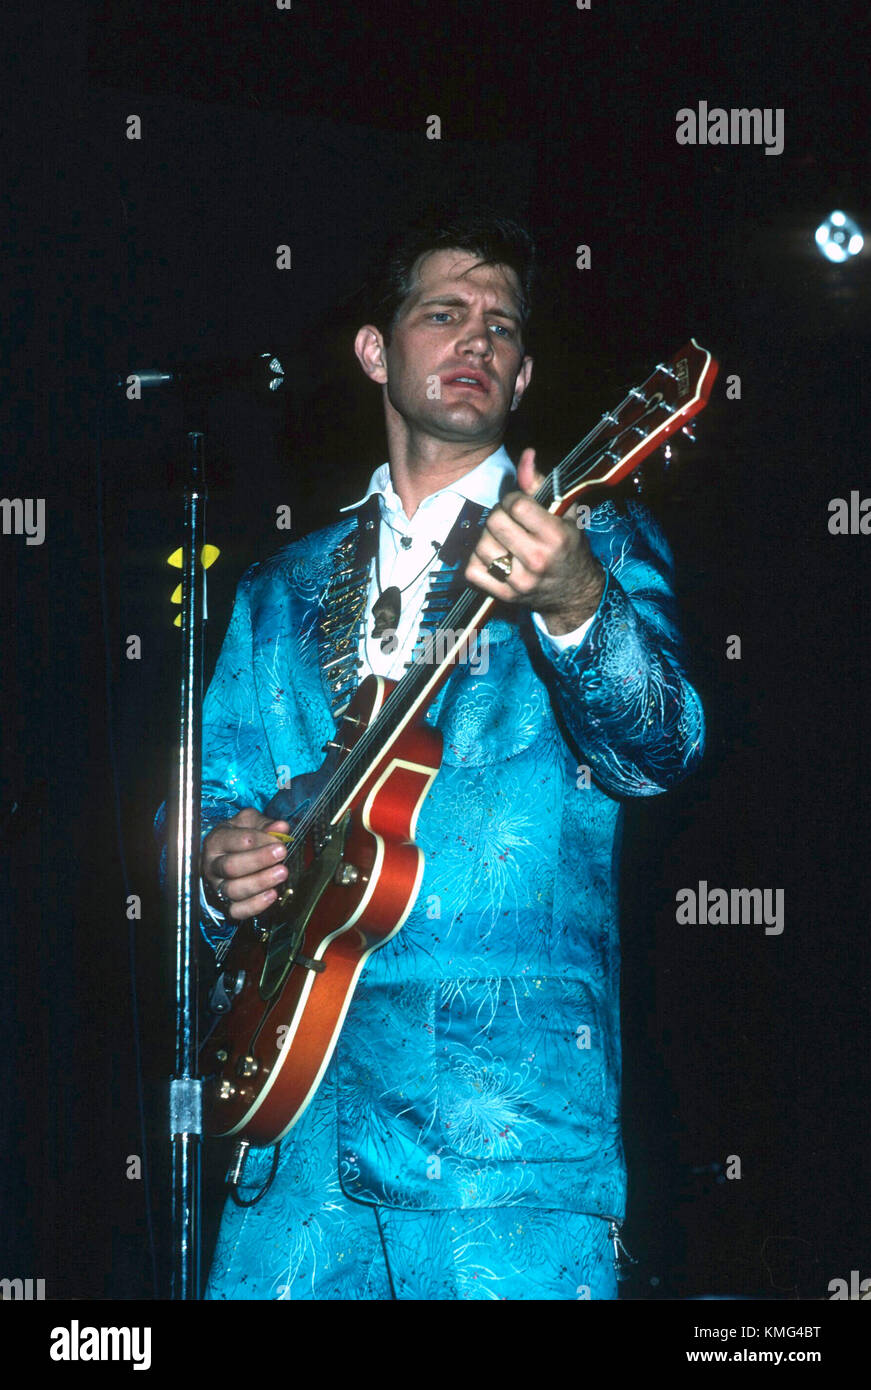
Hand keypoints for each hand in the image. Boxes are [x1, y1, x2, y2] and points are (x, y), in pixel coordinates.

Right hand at [201, 808, 290, 920]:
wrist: (227, 858)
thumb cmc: (239, 837)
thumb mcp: (249, 823)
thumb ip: (265, 823)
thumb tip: (281, 828)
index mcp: (216, 841)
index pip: (234, 840)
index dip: (259, 840)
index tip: (279, 841)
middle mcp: (213, 865)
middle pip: (231, 866)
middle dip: (259, 860)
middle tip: (281, 854)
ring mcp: (217, 887)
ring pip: (234, 890)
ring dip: (260, 882)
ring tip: (282, 873)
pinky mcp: (226, 905)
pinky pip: (237, 911)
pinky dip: (255, 905)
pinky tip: (272, 894)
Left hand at [464, 448, 604, 633]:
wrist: (574, 593)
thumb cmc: (569, 547)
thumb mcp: (564, 513)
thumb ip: (540, 483)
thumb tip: (525, 454)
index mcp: (555, 536)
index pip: (516, 504)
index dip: (513, 499)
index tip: (520, 505)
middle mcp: (536, 560)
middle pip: (494, 522)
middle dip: (499, 515)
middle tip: (509, 520)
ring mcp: (519, 581)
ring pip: (481, 545)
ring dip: (488, 537)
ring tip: (502, 538)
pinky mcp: (504, 596)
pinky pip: (472, 571)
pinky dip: (477, 560)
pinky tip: (492, 556)